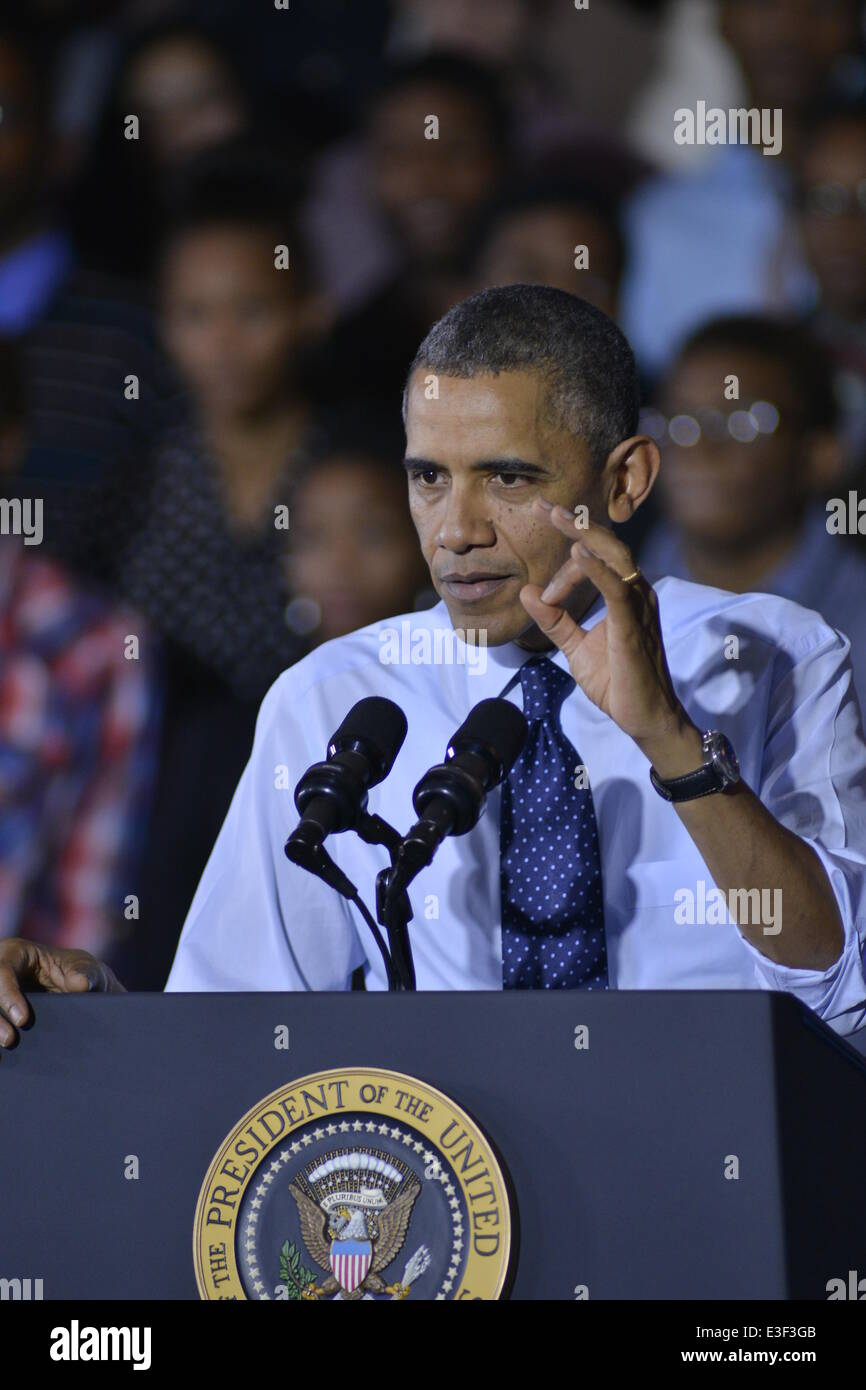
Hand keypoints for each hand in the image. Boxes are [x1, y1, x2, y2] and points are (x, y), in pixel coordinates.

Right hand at [0, 938, 124, 1048]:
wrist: (86, 994)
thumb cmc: (81, 973)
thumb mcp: (88, 969)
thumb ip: (86, 974)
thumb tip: (81, 984)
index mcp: (17, 953)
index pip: (2, 970)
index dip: (8, 995)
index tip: (23, 1020)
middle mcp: (0, 972)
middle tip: (10, 1040)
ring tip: (8, 1047)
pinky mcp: (0, 1014)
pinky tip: (4, 1056)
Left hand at [520, 501, 699, 766]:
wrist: (642, 718)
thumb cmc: (617, 681)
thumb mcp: (575, 647)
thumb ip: (554, 621)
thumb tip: (527, 592)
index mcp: (623, 594)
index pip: (594, 558)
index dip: (565, 553)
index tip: (540, 557)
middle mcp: (635, 593)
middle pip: (607, 545)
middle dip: (575, 524)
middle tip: (543, 506)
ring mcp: (638, 607)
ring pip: (615, 557)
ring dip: (583, 536)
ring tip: (557, 517)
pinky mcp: (634, 626)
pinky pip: (618, 589)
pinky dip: (598, 569)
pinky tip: (577, 554)